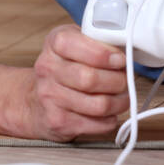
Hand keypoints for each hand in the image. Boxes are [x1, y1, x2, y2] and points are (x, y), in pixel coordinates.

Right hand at [24, 24, 130, 141]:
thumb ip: (99, 40)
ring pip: (99, 104)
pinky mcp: (57, 121)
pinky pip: (97, 124)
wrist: (36, 100)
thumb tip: (126, 48)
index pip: (79, 45)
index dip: (105, 54)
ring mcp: (49, 97)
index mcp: (55, 43)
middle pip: (91, 78)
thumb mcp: (77, 42)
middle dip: (118, 81)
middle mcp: (48, 69)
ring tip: (121, 97)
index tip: (120, 59)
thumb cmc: (65, 68)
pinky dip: (110, 119)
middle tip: (124, 81)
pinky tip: (108, 112)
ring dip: (119, 102)